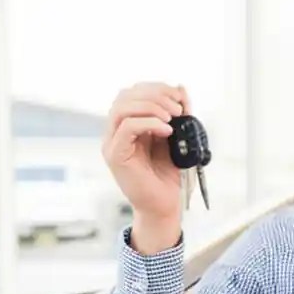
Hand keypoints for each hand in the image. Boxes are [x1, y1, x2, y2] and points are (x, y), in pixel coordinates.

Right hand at [101, 82, 189, 225]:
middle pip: (126, 96)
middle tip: (177, 108)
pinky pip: (127, 127)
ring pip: (122, 107)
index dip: (156, 88)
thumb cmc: (169, 174)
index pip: (133, 92)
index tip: (179, 97)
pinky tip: (167, 130)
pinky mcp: (116, 156)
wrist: (165, 205)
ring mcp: (113, 143)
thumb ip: (178, 114)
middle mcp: (116, 131)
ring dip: (151, 106)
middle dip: (155, 95)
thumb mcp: (177, 137)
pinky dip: (149, 123)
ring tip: (172, 117)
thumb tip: (181, 88)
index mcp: (128, 124)